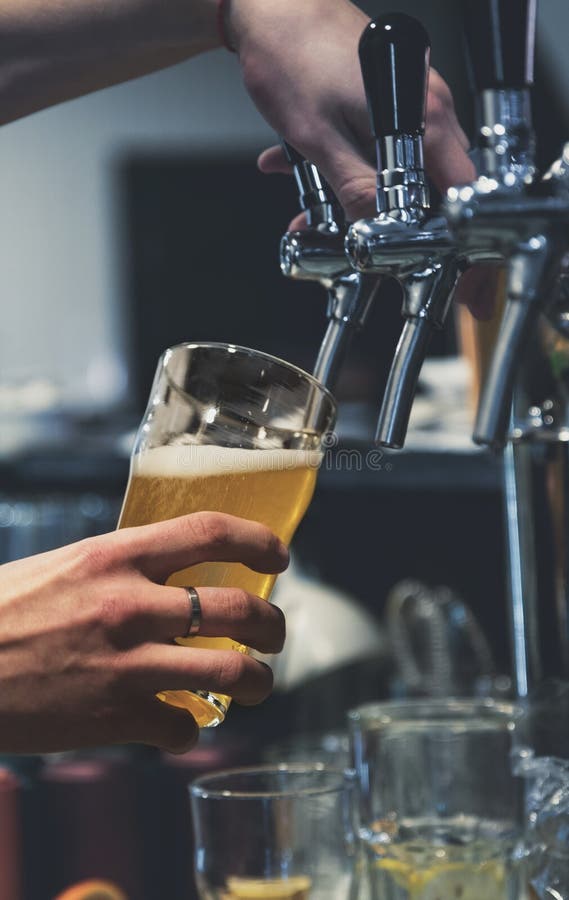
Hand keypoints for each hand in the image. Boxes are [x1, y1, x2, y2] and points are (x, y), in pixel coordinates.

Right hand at [0, 512, 287, 753]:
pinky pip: (183, 727)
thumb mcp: (71, 565)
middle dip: (274, 624)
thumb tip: (180, 575)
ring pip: (231, 672)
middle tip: (276, 633)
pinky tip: (179, 724)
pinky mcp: (115, 718)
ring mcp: (127, 664)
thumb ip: (128, 567)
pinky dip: (190, 729)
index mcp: (118, 555)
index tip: (280, 555)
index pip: (212, 532)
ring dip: (259, 681)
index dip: (259, 540)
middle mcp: (131, 605)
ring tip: (259, 683)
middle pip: (239, 609)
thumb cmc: (7, 609)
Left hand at [229, 0, 474, 223]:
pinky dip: (344, 159)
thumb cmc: (292, 55)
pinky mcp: (385, 93)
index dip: (438, 224)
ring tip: (310, 199)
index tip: (407, 244)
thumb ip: (352, 188)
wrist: (270, 5)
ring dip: (355, 187)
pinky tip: (299, 164)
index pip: (458, 186)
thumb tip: (375, 230)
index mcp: (421, 114)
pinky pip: (378, 141)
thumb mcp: (318, 138)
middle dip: (387, 212)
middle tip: (348, 227)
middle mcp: (426, 102)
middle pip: (429, 180)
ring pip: (398, 163)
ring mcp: (408, 96)